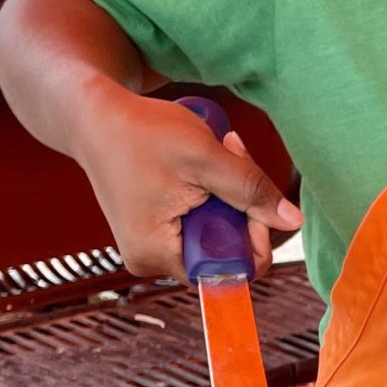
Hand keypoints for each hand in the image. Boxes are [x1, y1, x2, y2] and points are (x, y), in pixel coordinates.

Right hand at [70, 82, 300, 278]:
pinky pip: (199, 224)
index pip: (231, 270)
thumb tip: (293, 222)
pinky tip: (201, 164)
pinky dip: (210, 195)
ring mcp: (151, 249)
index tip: (251, 195)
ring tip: (215, 151)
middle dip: (240, 206)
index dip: (252, 236)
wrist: (93, 116)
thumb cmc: (139, 131)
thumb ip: (251, 191)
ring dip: (227, 195)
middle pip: (225, 250)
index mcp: (156, 254)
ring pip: (215, 233)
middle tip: (233, 153)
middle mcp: (151, 262)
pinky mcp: (153, 233)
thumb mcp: (204, 157)